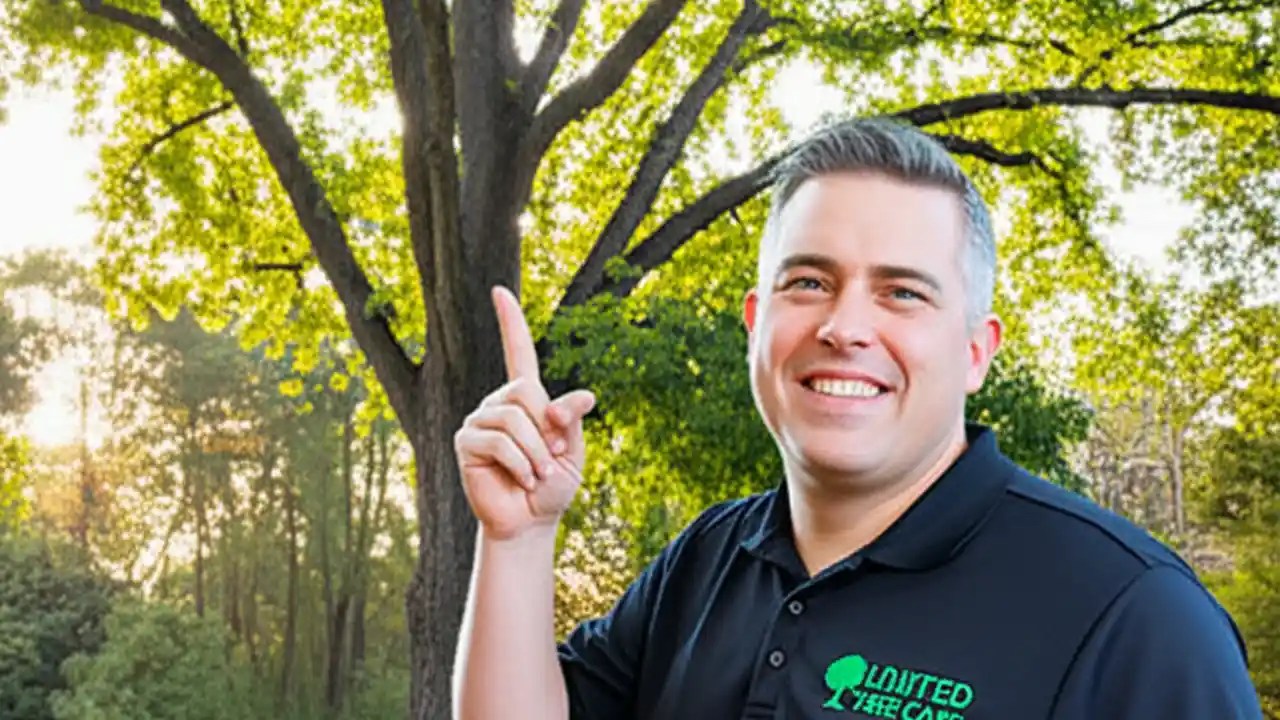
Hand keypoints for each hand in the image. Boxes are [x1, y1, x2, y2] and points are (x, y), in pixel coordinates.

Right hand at [454, 286, 595, 539]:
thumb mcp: (572, 452)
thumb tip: (573, 399)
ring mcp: (479, 420)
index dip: (510, 322)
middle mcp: (498, 403)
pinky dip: (520, 463)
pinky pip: (498, 440)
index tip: (499, 291)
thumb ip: (571, 421)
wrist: (530, 521)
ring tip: (537, 475)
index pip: (517, 352)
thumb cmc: (552, 485)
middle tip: (551, 458)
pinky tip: (522, 479)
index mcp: (526, 399)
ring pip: (514, 418)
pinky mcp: (466, 442)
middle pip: (526, 390)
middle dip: (547, 427)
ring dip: (536, 451)